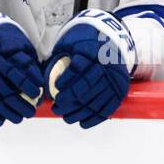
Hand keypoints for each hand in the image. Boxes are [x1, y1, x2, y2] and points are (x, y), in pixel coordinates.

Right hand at [0, 13, 42, 126]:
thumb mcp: (8, 42)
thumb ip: (23, 56)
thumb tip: (38, 76)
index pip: (13, 73)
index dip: (26, 84)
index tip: (36, 93)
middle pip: (4, 91)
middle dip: (20, 105)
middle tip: (31, 112)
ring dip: (8, 113)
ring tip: (19, 118)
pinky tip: (1, 120)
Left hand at [45, 9, 135, 128]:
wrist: (113, 40)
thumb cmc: (85, 42)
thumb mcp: (72, 41)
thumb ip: (59, 55)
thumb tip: (42, 74)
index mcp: (91, 50)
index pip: (77, 68)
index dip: (65, 80)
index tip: (56, 89)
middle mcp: (105, 66)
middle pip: (85, 86)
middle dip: (69, 99)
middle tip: (56, 107)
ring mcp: (114, 80)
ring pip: (95, 99)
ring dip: (79, 112)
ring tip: (65, 117)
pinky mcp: (120, 91)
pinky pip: (107, 108)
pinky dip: (94, 118)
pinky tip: (82, 123)